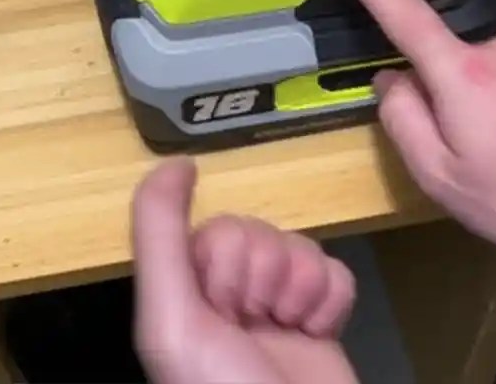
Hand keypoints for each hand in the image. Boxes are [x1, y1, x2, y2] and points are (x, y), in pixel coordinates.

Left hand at [131, 158, 358, 383]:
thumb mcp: (173, 320)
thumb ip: (160, 235)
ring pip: (299, 248)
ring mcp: (275, 308)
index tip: (225, 308)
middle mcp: (225, 296)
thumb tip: (172, 163)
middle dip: (268, 276)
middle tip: (260, 323)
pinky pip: (335, 271)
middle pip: (262, 235)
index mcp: (183, 293)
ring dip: (301, 288)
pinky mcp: (318, 318)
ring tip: (289, 331)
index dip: (230, 262)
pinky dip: (332, 300)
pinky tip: (319, 332)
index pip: (219, 229)